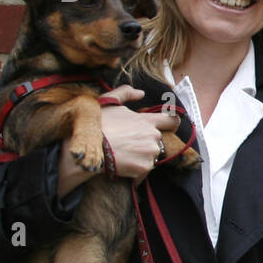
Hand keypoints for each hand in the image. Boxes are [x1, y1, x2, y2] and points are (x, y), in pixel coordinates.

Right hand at [55, 86, 180, 195]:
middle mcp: (153, 136)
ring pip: (151, 156)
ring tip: (123, 154)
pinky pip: (143, 170)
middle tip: (129, 144)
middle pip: (157, 141)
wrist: (89, 147)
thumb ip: (126, 93)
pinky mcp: (144, 167)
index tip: (170, 127)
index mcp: (147, 121)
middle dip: (147, 142)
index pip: (172, 121)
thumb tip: (141, 93)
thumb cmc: (97, 124)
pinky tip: (122, 164)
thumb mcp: (109, 101)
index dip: (172, 124)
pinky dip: (135, 169)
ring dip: (141, 156)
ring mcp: (150, 153)